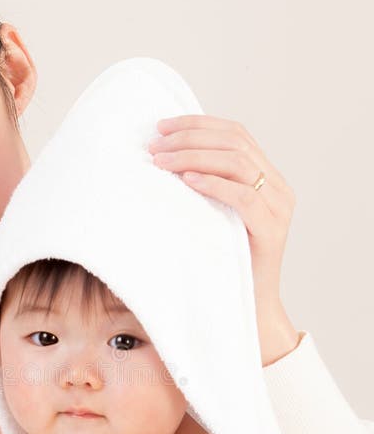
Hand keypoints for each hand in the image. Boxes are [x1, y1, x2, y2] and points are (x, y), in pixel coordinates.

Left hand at [149, 115, 300, 364]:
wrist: (247, 310)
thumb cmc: (222, 264)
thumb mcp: (210, 216)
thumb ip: (203, 187)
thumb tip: (161, 158)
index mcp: (267, 177)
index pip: (235, 133)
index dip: (198, 123)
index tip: (161, 126)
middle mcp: (278, 187)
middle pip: (235, 142)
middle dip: (190, 138)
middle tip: (154, 146)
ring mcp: (279, 208)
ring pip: (237, 163)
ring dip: (194, 157)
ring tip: (161, 162)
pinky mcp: (272, 230)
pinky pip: (243, 196)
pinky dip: (213, 183)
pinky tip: (186, 182)